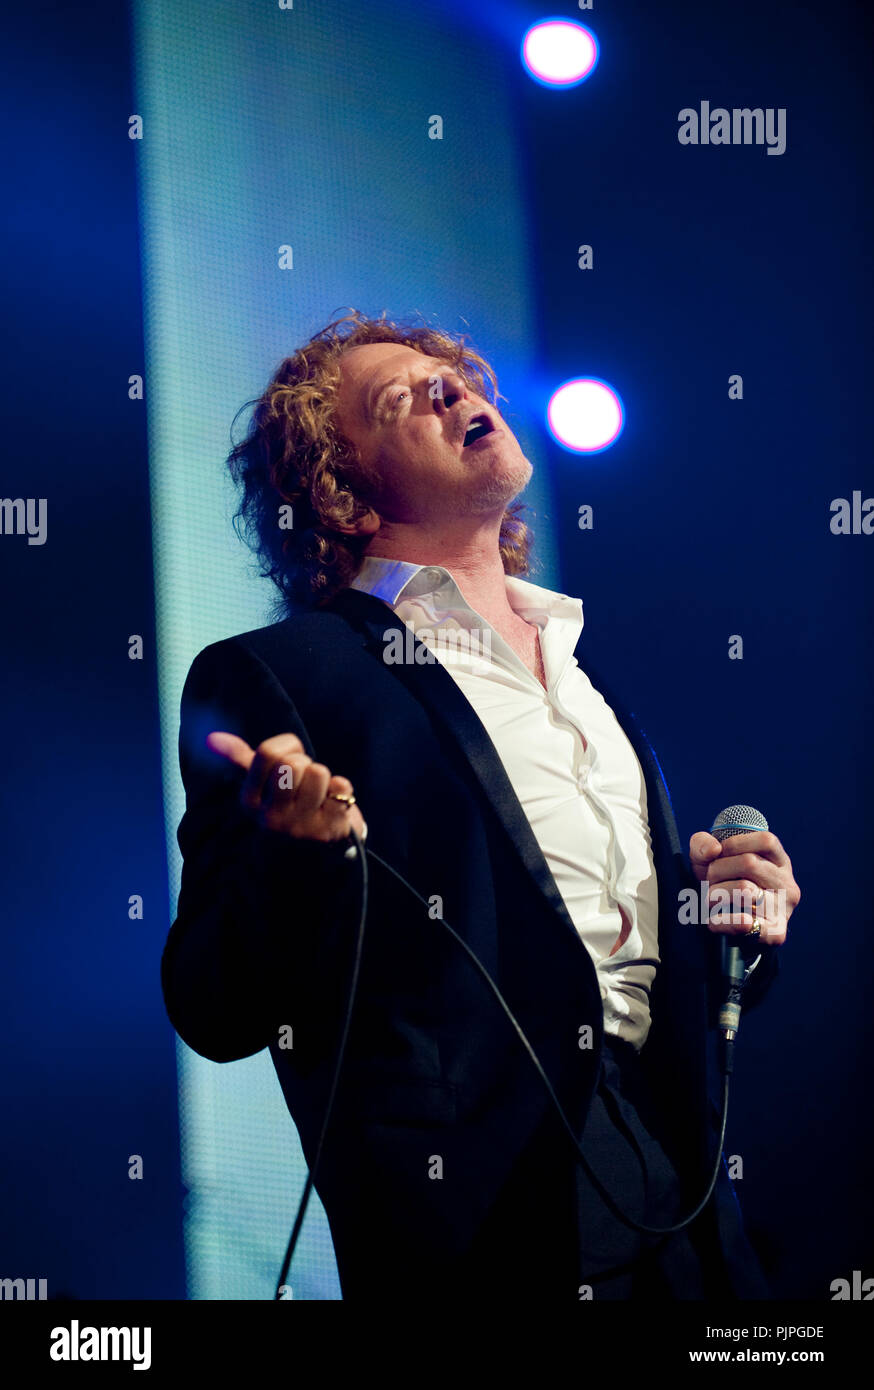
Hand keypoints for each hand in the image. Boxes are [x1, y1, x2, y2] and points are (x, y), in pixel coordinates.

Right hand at [206, 731, 366, 843]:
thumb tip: (212, 738)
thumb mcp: (261, 785)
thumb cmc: (289, 807)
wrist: (317, 852)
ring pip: (318, 772)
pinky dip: (342, 792)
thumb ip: (239, 760)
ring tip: (318, 797)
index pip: (268, 752)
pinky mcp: (328, 831)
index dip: (289, 746)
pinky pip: (340, 787)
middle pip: (293, 763)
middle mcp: (270, 818)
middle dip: (306, 765)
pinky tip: (333, 807)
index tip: (292, 761)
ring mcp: (299, 827)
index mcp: (249, 801)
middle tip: (306, 784)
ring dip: (324, 780)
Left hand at [689, 829, 799, 945]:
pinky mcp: (775, 932)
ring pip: (745, 890)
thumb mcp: (708, 859)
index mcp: (779, 861)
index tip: (717, 856)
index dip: (734, 845)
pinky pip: (748, 923)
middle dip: (718, 870)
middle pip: (750, 863)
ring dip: (716, 894)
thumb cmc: (721, 884)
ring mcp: (784, 908)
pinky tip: (713, 921)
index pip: (766, 841)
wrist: (727, 926)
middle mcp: (787, 882)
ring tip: (709, 899)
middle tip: (708, 881)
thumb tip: (713, 849)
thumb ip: (703, 844)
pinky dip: (724, 921)